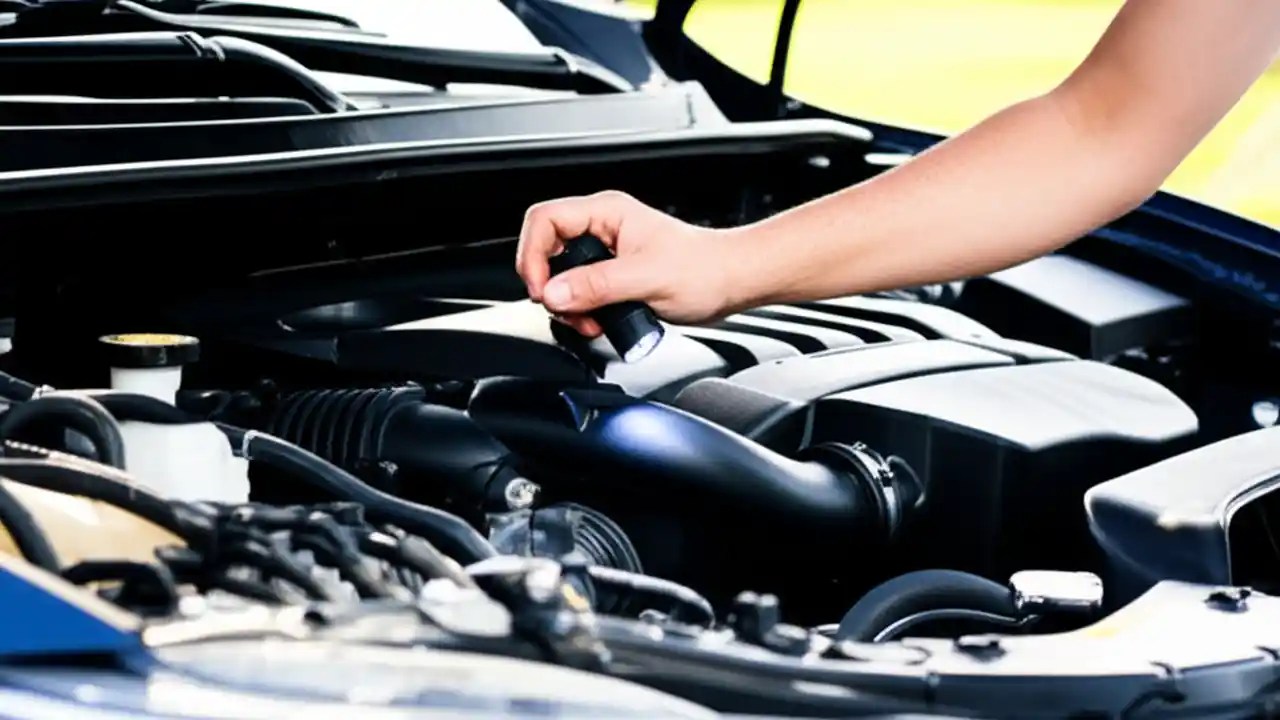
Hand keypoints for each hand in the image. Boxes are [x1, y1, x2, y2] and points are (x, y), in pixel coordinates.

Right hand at [517, 191, 737, 337]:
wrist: (732, 282)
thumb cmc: (704, 269)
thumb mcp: (646, 278)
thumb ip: (597, 285)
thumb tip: (554, 293)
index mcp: (606, 212)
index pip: (544, 220)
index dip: (532, 255)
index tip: (541, 290)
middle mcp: (602, 228)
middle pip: (546, 250)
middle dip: (551, 287)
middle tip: (568, 310)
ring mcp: (606, 252)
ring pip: (561, 276)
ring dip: (569, 304)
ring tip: (591, 320)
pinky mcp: (613, 275)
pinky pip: (580, 292)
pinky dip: (583, 311)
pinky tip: (601, 321)